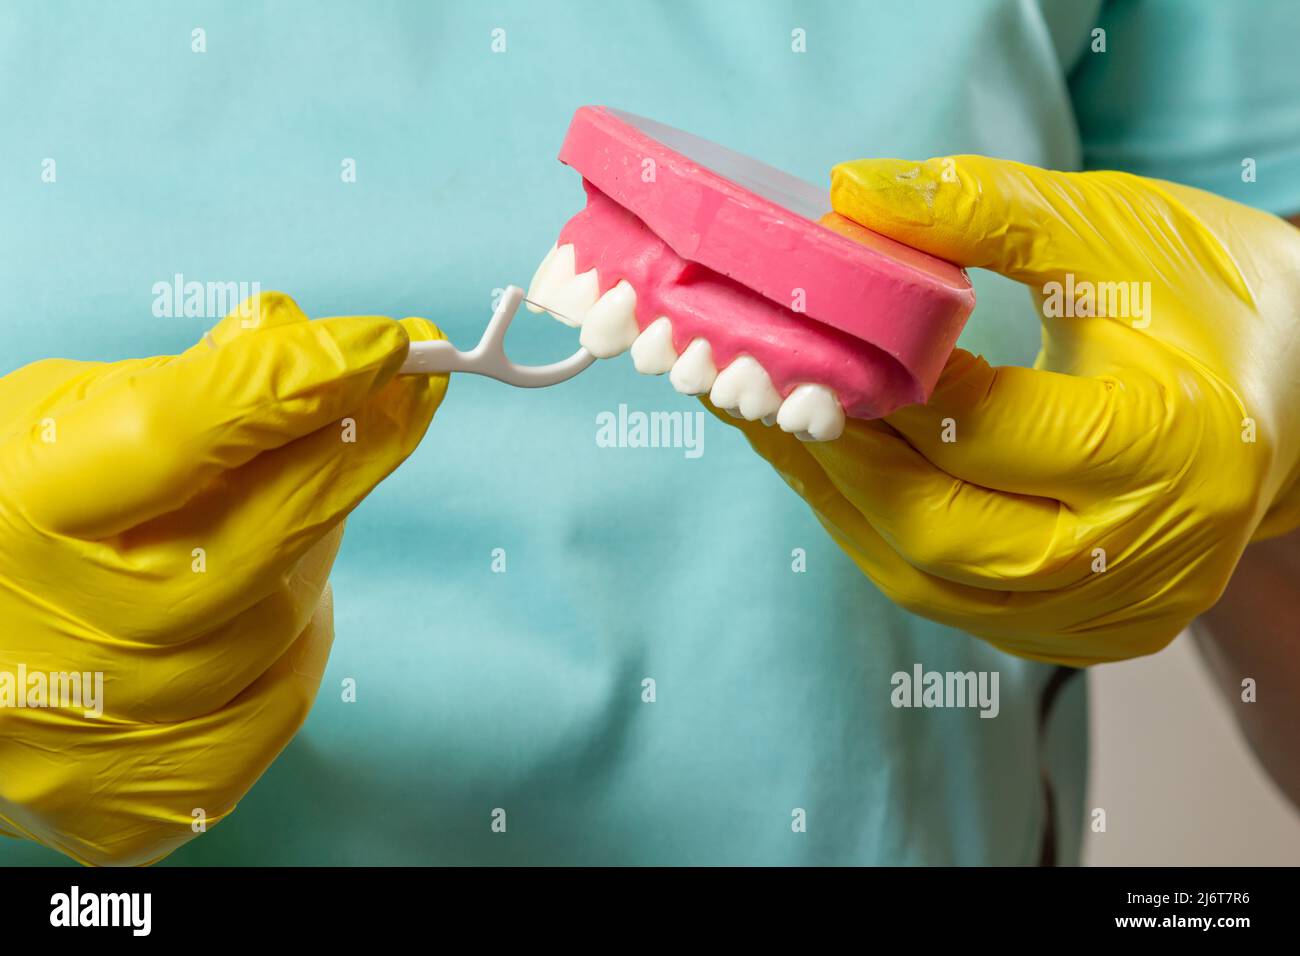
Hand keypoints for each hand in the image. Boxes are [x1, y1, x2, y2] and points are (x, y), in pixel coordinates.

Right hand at [0, 293, 445, 863]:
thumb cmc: (13, 530)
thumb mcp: (58, 426)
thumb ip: (181, 385)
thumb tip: (301, 341)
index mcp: (30, 513)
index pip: (182, 433)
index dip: (295, 381)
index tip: (387, 342)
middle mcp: (77, 635)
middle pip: (267, 533)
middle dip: (358, 448)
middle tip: (407, 391)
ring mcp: (123, 728)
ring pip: (290, 610)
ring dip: (311, 540)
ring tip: (279, 502)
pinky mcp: (167, 794)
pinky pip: (285, 692)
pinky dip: (289, 632)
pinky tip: (257, 601)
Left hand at [711, 155, 1299, 664]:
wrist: (1291, 399)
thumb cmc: (1212, 303)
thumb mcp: (1114, 232)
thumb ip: (985, 213)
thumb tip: (851, 194)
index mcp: (1173, 453)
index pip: (982, 429)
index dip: (873, 384)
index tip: (793, 331)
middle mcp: (1138, 560)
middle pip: (936, 528)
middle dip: (832, 456)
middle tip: (750, 387)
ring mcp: (1105, 615)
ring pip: (923, 577)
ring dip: (835, 497)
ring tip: (768, 419)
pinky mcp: (1073, 636)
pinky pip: (940, 591)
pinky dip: (874, 528)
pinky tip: (830, 466)